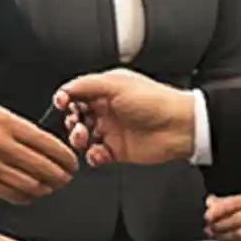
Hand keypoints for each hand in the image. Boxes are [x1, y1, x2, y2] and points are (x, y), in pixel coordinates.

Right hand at [0, 105, 77, 203]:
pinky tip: (33, 193)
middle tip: (67, 176)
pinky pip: (11, 194)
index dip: (64, 156)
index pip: (46, 143)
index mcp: (8, 124)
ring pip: (28, 183)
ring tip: (52, 185)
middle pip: (41, 166)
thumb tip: (51, 147)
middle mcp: (0, 144)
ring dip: (46, 187)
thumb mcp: (2, 114)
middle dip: (60, 174)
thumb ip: (25, 129)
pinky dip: (27, 196)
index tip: (72, 161)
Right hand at [52, 68, 194, 166]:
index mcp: (107, 89)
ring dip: (79, 139)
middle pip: (77, 116)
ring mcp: (112, 130)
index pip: (77, 93)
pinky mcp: (117, 150)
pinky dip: (93, 156)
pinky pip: (96, 155)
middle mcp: (107, 109)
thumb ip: (87, 85)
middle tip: (76, 123)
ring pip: (84, 137)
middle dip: (72, 120)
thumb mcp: (116, 84)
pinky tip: (98, 152)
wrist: (178, 126)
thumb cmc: (154, 100)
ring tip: (84, 138)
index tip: (61, 104)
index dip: (67, 99)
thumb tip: (65, 89)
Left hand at [205, 193, 240, 240]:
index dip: (219, 210)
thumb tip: (210, 206)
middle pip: (238, 219)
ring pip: (240, 233)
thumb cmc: (240, 204)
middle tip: (210, 227)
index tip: (208, 216)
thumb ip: (219, 201)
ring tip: (214, 234)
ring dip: (224, 236)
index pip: (234, 201)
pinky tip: (224, 240)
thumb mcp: (229, 197)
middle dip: (220, 225)